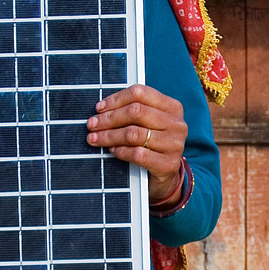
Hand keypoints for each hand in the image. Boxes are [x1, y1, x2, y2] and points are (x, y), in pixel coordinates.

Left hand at [87, 85, 186, 203]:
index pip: (140, 93)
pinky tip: (112, 151)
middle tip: (91, 125)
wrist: (166, 176)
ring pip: (134, 134)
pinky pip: (138, 154)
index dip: (116, 99)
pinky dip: (121, 151)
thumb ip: (133, 112)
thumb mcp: (149, 124)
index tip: (99, 108)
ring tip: (95, 138)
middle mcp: (177, 124)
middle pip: (136, 112)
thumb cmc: (152, 145)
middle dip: (109, 118)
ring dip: (109, 136)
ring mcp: (174, 145)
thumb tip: (101, 109)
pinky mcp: (169, 164)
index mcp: (172, 107)